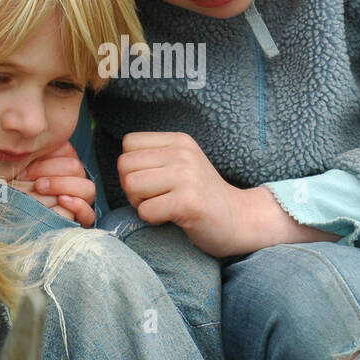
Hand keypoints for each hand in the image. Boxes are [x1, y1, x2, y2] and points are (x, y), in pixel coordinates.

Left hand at [13, 141, 96, 226]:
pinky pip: (90, 214)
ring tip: (40, 188)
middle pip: (75, 166)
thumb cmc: (17, 192)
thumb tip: (27, 147)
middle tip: (29, 178)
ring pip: (87, 188)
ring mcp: (81, 200)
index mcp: (63, 164)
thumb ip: (28, 158)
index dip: (46, 155)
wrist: (14, 218)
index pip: (66, 150)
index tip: (24, 167)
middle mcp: (76, 180)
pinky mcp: (81, 220)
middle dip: (49, 170)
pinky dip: (78, 206)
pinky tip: (61, 201)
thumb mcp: (20, 172)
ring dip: (62, 185)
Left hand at [115, 132, 256, 255]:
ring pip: (131, 186)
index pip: (129, 144)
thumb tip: (120, 165)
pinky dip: (152, 219)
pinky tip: (171, 218)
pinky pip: (145, 211)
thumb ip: (154, 157)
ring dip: (140, 204)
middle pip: (125, 165)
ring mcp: (187, 177)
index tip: (152, 181)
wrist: (239, 219)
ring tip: (162, 206)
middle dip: (131, 187)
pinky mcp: (188, 203)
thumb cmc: (201, 195)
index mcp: (179, 140)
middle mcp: (183, 153)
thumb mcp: (181, 164)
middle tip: (154, 198)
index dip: (132, 166)